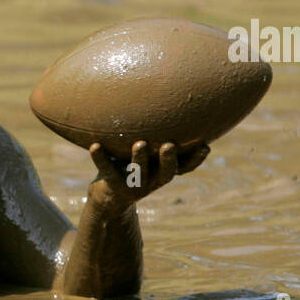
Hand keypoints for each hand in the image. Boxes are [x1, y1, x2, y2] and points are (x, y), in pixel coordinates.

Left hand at [87, 140, 209, 212]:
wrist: (109, 198)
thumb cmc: (133, 167)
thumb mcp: (149, 156)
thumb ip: (159, 137)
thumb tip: (173, 101)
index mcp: (164, 171)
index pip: (184, 167)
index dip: (195, 160)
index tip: (205, 146)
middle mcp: (152, 180)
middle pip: (165, 172)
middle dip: (168, 159)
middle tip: (169, 145)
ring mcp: (134, 185)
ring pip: (138, 172)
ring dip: (139, 158)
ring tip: (139, 144)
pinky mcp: (113, 185)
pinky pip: (106, 170)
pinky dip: (100, 158)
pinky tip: (94, 146)